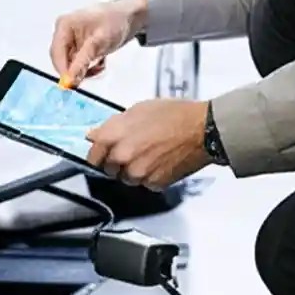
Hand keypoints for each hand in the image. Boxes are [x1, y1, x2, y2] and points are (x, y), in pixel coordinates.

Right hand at [50, 0, 147, 87]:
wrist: (130, 16)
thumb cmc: (116, 20)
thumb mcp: (99, 42)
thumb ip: (82, 61)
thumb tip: (70, 78)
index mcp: (65, 25)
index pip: (56, 53)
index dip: (62, 70)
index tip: (70, 84)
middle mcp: (65, 32)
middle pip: (61, 60)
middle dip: (75, 70)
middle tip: (89, 75)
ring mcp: (72, 40)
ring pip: (70, 64)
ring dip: (83, 70)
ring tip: (98, 66)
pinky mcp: (80, 47)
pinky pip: (78, 64)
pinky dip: (88, 67)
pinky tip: (100, 63)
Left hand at [85, 99, 211, 191]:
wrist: (202, 130)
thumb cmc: (174, 115)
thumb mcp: (138, 110)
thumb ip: (113, 125)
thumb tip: (94, 134)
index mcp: (113, 136)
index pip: (92, 156)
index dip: (98, 155)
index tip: (103, 154)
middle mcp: (121, 158)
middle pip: (109, 169)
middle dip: (117, 162)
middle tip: (134, 149)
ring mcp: (137, 173)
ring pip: (127, 178)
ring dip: (134, 170)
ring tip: (151, 154)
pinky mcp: (154, 184)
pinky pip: (145, 183)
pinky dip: (150, 176)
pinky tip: (161, 161)